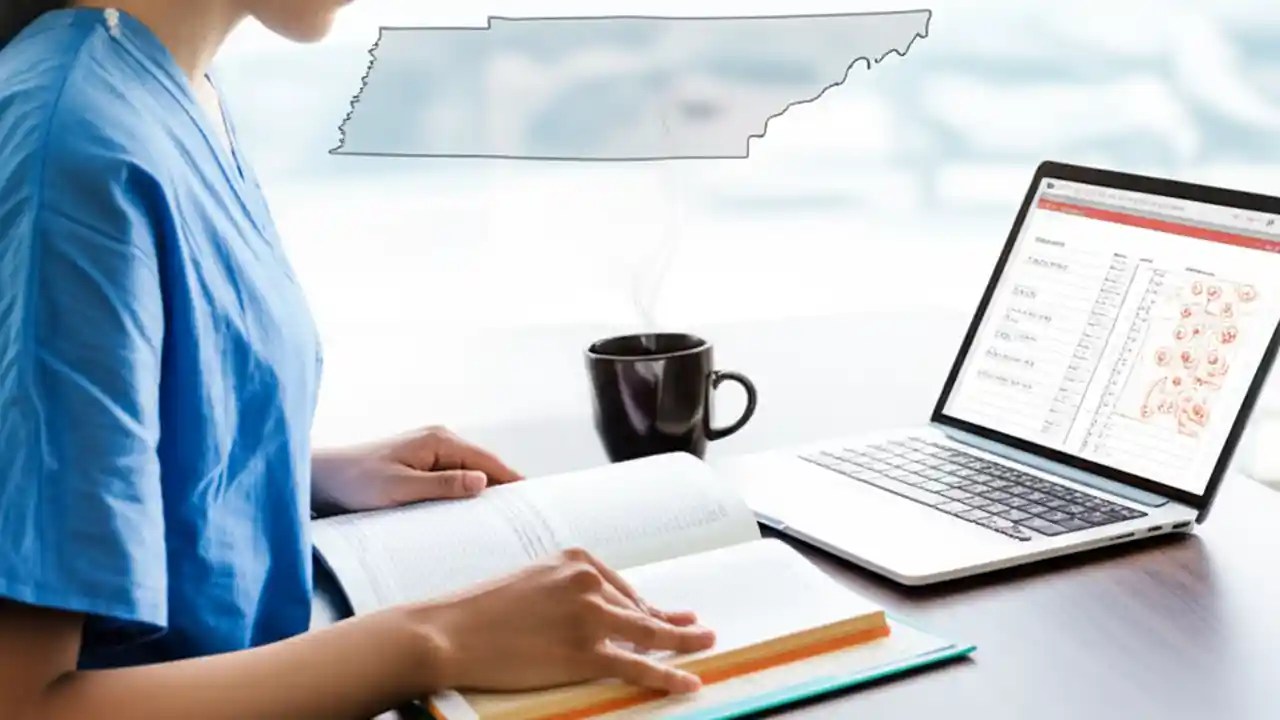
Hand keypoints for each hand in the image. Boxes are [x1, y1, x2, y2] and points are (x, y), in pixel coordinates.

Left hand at [312, 425, 522, 512]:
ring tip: (506, 522)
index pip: (489, 462)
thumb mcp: (400, 487)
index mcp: (439, 440)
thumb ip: (442, 485)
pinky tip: (473, 516)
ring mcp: (430, 453)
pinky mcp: (421, 468)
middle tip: (527, 519)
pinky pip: (454, 480)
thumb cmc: (356, 482)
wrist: (322, 479)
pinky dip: (466, 496)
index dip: (513, 482)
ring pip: (470, 475)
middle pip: (484, 467)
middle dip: (503, 490)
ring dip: (484, 495)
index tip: (536, 503)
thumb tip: (484, 482)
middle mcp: (439, 441)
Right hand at [404, 548, 715, 694]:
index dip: (647, 606)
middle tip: (697, 628)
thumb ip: (565, 592)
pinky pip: (638, 665)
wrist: (451, 630)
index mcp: (575, 560)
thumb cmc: (481, 611)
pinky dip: (667, 674)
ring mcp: (590, 617)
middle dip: (670, 623)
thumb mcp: (531, 583)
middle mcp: (589, 582)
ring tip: (705, 645)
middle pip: (639, 609)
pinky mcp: (585, 652)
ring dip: (683, 641)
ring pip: (650, 632)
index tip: (667, 614)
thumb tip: (594, 609)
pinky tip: (687, 680)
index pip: (621, 588)